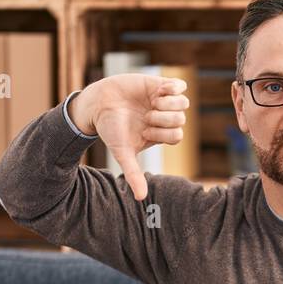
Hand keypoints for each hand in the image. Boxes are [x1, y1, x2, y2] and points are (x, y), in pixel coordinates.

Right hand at [70, 74, 189, 201]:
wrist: (98, 103)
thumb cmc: (110, 129)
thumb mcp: (122, 153)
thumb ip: (134, 173)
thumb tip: (140, 198)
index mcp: (160, 135)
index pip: (177, 136)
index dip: (163, 133)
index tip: (144, 130)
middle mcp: (165, 119)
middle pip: (181, 120)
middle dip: (163, 119)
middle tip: (145, 116)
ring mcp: (164, 101)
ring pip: (184, 103)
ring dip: (168, 104)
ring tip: (151, 102)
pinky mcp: (160, 85)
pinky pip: (181, 85)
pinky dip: (172, 88)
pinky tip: (157, 90)